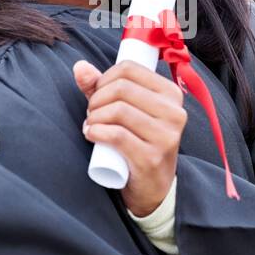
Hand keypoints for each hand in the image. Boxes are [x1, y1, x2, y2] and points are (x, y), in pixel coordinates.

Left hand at [74, 59, 184, 216]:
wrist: (154, 187)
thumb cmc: (139, 142)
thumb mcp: (126, 111)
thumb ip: (102, 87)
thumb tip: (80, 67)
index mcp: (171, 94)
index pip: (130, 69)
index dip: (104, 78)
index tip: (97, 94)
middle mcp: (174, 113)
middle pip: (122, 88)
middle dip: (97, 99)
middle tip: (91, 114)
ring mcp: (166, 136)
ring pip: (118, 110)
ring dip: (95, 117)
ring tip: (91, 125)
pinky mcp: (152, 157)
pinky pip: (117, 135)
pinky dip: (96, 132)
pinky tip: (91, 134)